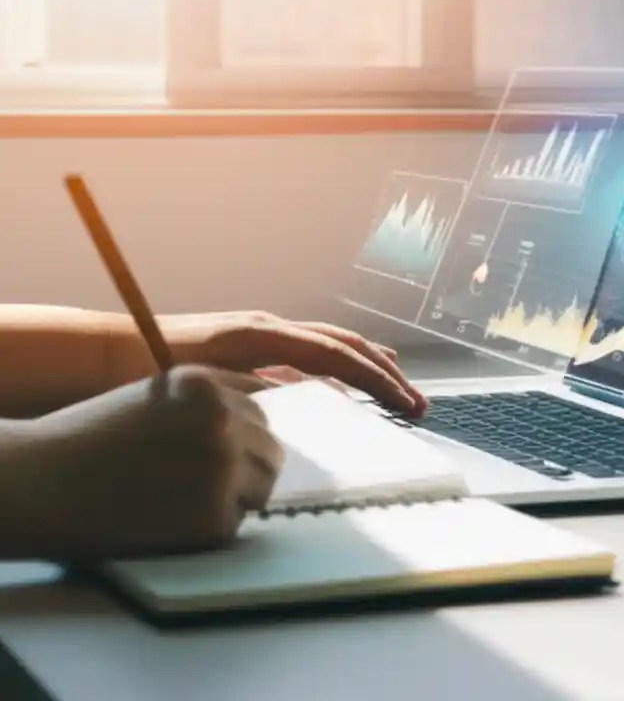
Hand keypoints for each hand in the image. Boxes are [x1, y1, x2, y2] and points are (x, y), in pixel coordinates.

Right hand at [30, 365, 282, 559]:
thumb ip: (203, 404)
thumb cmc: (87, 442)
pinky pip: (235, 523)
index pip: (260, 408)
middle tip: (197, 484)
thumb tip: (254, 425)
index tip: (234, 449)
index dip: (245, 433)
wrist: (40, 484)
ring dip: (235, 497)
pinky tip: (166, 520)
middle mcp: (223, 420)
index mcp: (206, 385)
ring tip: (179, 500)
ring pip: (262, 487)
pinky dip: (210, 528)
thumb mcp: (153, 398)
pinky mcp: (214, 516)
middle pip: (270, 449)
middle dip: (245, 468)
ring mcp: (223, 468)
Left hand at [157, 311, 425, 416]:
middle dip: (385, 374)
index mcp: (260, 334)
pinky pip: (306, 357)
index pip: (337, 355)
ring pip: (329, 347)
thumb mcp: (205, 385)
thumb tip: (313, 400)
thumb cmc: (144, 371)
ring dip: (367, 368)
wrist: (97, 353)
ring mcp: (259, 333)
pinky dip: (337, 372)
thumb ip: (260, 391)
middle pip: (343, 345)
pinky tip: (345, 390)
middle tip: (417, 406)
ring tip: (398, 389)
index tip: (406, 403)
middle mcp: (266, 327)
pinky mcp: (248, 346)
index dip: (377, 380)